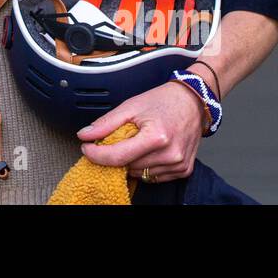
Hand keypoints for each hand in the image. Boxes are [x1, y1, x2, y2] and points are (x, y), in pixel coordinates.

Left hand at [75, 81, 205, 183]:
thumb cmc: (163, 101)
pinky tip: (147, 151)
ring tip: (135, 142)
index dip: (96, 154)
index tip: (86, 147)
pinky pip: (154, 177)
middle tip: (114, 140)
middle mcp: (169, 154)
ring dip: (130, 162)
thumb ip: (106, 123)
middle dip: (114, 155)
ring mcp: (178, 164)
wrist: (193, 101)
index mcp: (156, 137)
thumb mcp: (130, 106)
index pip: (117, 156)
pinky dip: (145, 167)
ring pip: (139, 174)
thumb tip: (85, 135)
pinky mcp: (184, 170)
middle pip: (127, 166)